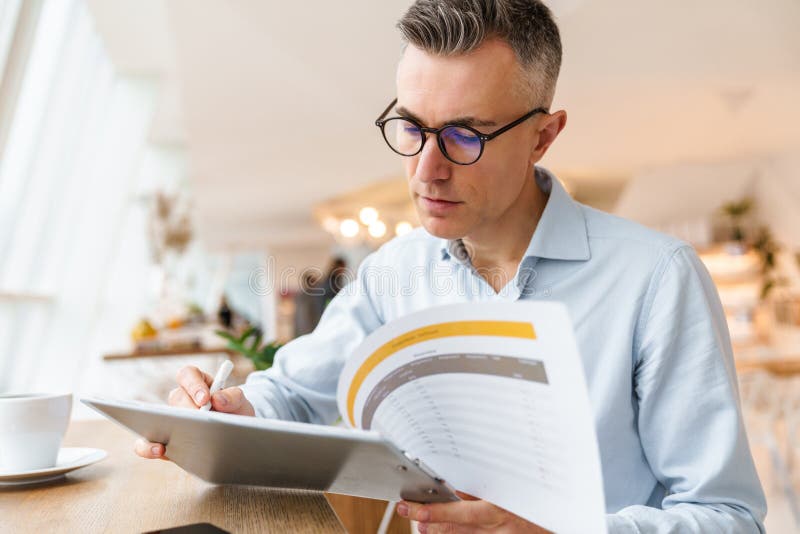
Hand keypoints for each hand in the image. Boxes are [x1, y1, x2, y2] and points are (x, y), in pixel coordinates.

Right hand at [134, 365, 254, 459]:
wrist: (237, 432)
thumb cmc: (235, 412)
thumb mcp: (240, 402)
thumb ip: (233, 396)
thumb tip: (218, 399)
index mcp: (198, 383)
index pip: (188, 374)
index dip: (194, 384)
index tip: (205, 398)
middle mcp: (182, 398)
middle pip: (176, 398)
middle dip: (187, 410)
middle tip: (199, 421)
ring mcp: (170, 419)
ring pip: (156, 418)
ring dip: (160, 426)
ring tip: (172, 436)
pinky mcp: (165, 440)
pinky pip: (148, 442)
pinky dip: (148, 446)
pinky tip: (160, 451)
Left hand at [397, 491, 551, 533]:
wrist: (563, 516)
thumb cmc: (539, 494)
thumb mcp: (511, 482)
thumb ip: (483, 485)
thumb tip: (455, 483)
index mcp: (500, 508)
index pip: (458, 512)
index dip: (431, 511)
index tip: (411, 506)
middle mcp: (500, 529)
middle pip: (455, 529)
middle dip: (429, 521)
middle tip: (408, 512)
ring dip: (441, 532)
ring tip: (423, 525)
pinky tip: (446, 531)